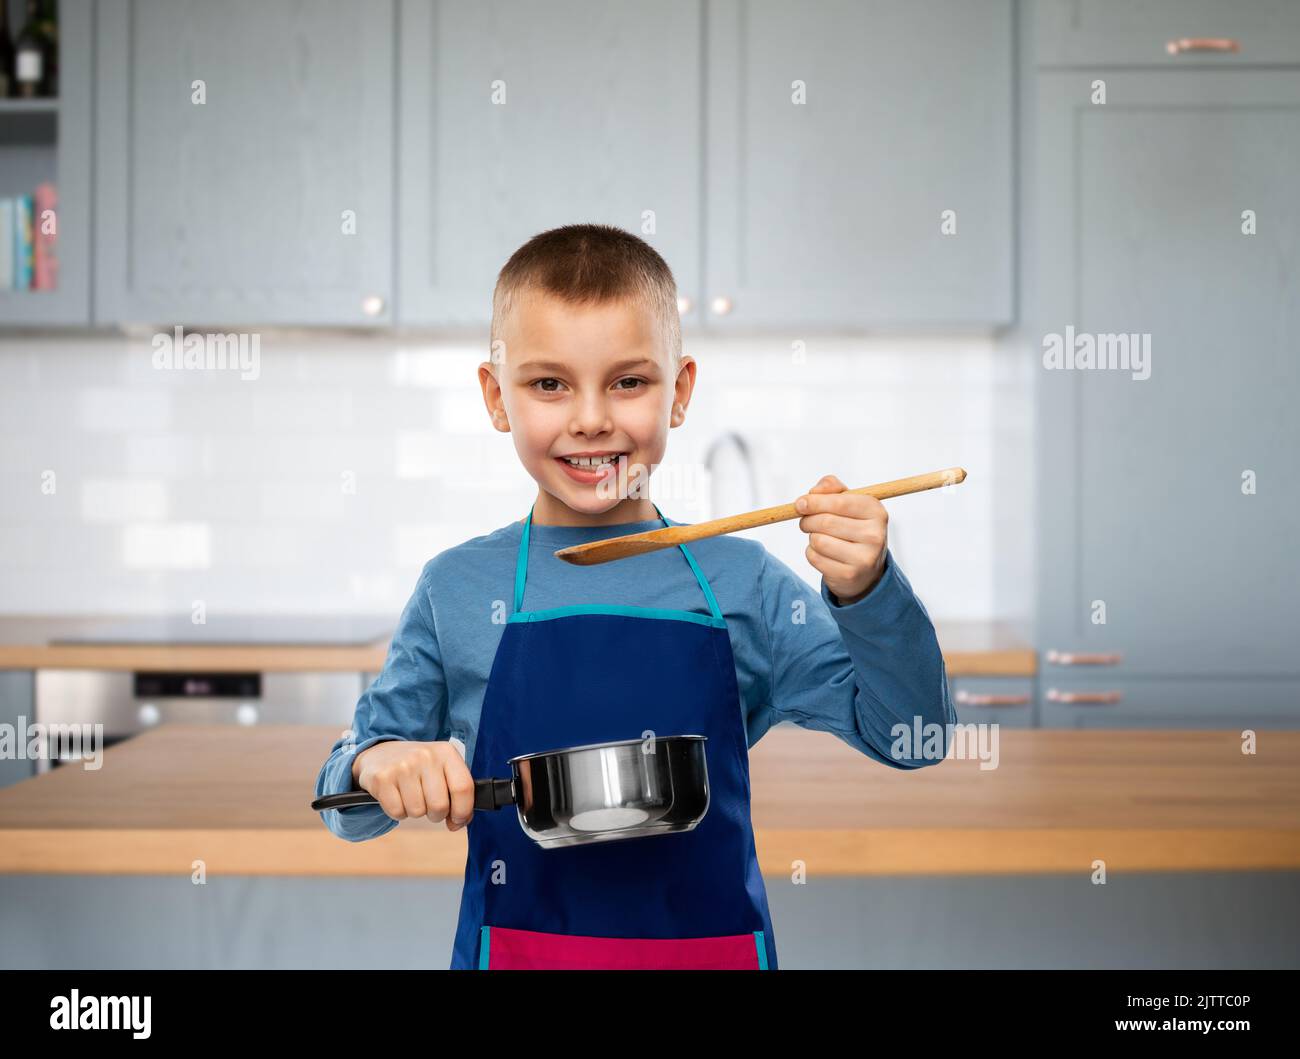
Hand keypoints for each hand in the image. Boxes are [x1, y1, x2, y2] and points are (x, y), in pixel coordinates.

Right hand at [351, 740, 475, 830]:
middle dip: (436, 815)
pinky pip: (397, 812)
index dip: (463, 811)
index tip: (458, 819)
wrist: (380, 754)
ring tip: (411, 796)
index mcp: (446, 752)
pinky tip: (397, 796)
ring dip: (416, 812)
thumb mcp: (442, 770)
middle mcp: (425, 756)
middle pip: (440, 805)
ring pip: (418, 812)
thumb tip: (457, 824)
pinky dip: (398, 812)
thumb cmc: (419, 768)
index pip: (463, 787)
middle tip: (429, 804)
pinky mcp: (382, 778)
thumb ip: (457, 795)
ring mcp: (403, 766)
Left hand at [795, 474, 887, 604]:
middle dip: (808, 520)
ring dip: (811, 537)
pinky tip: (824, 554)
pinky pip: (814, 557)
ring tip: (820, 538)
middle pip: (825, 521)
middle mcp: (874, 535)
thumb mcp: (849, 503)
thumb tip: (813, 492)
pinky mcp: (848, 575)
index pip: (839, 501)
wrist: (866, 570)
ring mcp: (864, 557)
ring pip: (817, 540)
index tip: (800, 504)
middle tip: (806, 522)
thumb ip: (831, 488)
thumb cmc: (853, 528)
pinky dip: (812, 553)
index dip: (814, 501)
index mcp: (876, 511)